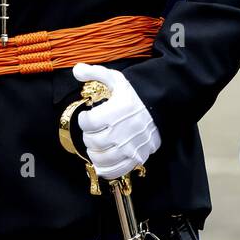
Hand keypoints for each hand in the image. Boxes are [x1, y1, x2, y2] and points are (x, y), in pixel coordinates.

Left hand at [72, 63, 160, 179]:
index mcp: (116, 111)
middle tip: (93, 130)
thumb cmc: (136, 94)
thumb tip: (76, 70)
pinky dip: (105, 168)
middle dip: (89, 135)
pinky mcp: (137, 156)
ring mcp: (130, 146)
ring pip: (101, 158)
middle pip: (92, 141)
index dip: (84, 119)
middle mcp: (123, 131)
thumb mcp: (117, 79)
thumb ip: (95, 73)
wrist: (163, 105)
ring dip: (94, 152)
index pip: (87, 122)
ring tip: (97, 144)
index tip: (88, 116)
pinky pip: (115, 170)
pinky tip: (102, 161)